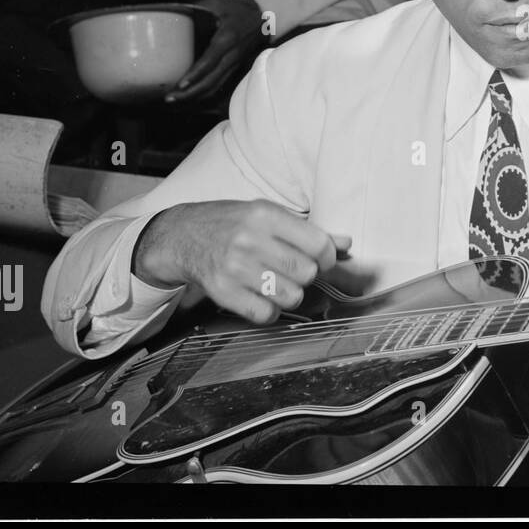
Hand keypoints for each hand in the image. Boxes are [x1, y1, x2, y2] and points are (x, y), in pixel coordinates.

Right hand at [133, 199, 349, 323]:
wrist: (181, 236)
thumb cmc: (232, 223)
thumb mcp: (268, 214)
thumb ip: (308, 230)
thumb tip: (346, 245)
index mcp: (265, 215)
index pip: (318, 244)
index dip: (327, 257)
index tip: (322, 260)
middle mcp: (250, 239)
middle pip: (306, 273)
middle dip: (306, 276)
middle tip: (294, 271)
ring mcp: (234, 267)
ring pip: (290, 296)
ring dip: (290, 294)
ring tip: (276, 283)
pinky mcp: (221, 292)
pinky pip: (265, 315)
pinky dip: (270, 312)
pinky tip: (262, 298)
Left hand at [164, 0, 266, 103]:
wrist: (263, 18)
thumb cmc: (237, 10)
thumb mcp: (218, 3)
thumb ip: (196, 7)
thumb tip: (172, 11)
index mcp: (227, 39)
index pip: (210, 60)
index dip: (196, 74)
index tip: (181, 84)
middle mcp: (232, 55)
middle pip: (211, 80)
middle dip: (190, 92)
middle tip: (170, 98)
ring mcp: (234, 64)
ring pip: (215, 86)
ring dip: (195, 96)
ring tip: (175, 99)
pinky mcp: (234, 68)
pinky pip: (219, 84)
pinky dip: (204, 93)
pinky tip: (190, 96)